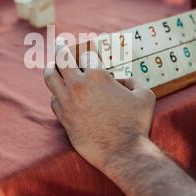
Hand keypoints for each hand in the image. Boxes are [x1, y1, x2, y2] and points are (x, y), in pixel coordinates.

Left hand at [44, 48, 155, 174]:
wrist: (122, 152)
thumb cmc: (136, 123)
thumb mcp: (145, 95)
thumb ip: (134, 81)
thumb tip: (123, 79)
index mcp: (98, 75)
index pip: (86, 54)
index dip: (88, 48)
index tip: (87, 48)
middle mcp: (78, 85)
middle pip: (62, 58)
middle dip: (61, 47)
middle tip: (60, 42)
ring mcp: (67, 101)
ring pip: (50, 77)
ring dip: (51, 67)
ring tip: (52, 65)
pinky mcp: (63, 117)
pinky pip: (53, 100)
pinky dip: (56, 94)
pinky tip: (59, 94)